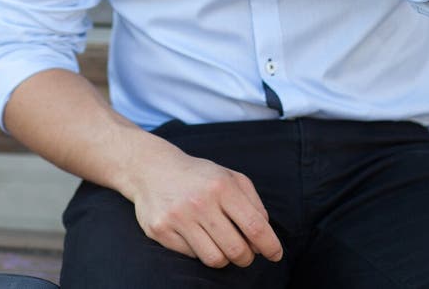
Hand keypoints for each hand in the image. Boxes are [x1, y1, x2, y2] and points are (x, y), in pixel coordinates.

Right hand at [131, 138, 282, 268]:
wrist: (152, 168)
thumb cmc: (199, 175)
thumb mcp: (230, 177)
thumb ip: (252, 202)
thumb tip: (265, 234)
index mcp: (222, 185)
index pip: (254, 226)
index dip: (270, 245)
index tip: (276, 255)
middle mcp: (201, 201)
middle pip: (237, 249)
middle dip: (247, 257)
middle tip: (245, 253)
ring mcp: (179, 217)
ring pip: (215, 259)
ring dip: (225, 258)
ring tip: (223, 245)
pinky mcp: (161, 230)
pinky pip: (192, 256)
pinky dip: (200, 251)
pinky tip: (197, 235)